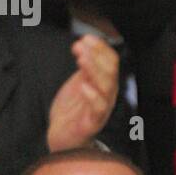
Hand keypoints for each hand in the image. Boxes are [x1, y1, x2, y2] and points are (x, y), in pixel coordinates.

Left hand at [47, 35, 120, 151]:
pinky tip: (83, 85)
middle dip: (96, 56)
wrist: (63, 136)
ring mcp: (101, 109)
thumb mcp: (79, 82)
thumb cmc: (72, 110)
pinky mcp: (92, 123)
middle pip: (111, 72)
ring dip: (94, 70)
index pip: (112, 62)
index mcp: (105, 84)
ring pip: (107, 87)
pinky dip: (93, 96)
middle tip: (81, 46)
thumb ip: (85, 67)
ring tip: (81, 58)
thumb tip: (83, 44)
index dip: (100, 48)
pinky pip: (98, 109)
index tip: (85, 38)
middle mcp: (107, 96)